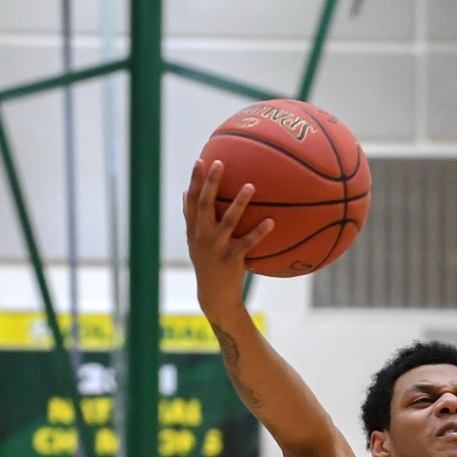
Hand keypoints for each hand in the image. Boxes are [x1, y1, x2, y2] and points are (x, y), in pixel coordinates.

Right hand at [183, 159, 273, 317]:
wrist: (214, 296)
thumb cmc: (207, 264)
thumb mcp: (194, 242)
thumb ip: (190, 218)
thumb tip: (185, 192)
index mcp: (194, 230)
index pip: (192, 201)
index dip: (195, 181)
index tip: (200, 160)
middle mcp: (202, 236)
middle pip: (205, 205)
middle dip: (210, 183)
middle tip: (219, 163)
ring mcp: (216, 248)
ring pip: (228, 221)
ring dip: (239, 203)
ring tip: (251, 186)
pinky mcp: (231, 260)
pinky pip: (247, 243)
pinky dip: (259, 232)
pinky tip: (271, 221)